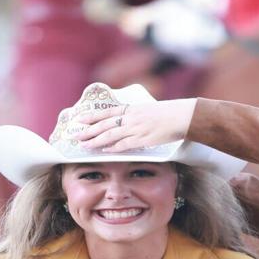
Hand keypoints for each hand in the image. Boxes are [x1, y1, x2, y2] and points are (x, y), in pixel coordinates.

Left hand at [72, 99, 195, 151]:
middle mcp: (130, 117)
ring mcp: (136, 128)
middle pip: (104, 124)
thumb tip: (129, 118)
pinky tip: (104, 150)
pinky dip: (113, 147)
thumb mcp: (149, 109)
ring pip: (110, 135)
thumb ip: (136, 114)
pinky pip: (124, 144)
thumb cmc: (169, 113)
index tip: (79, 119)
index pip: (106, 112)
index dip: (91, 116)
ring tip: (84, 145)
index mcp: (131, 108)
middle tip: (75, 135)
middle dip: (88, 130)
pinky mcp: (143, 139)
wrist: (182, 116)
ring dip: (96, 140)